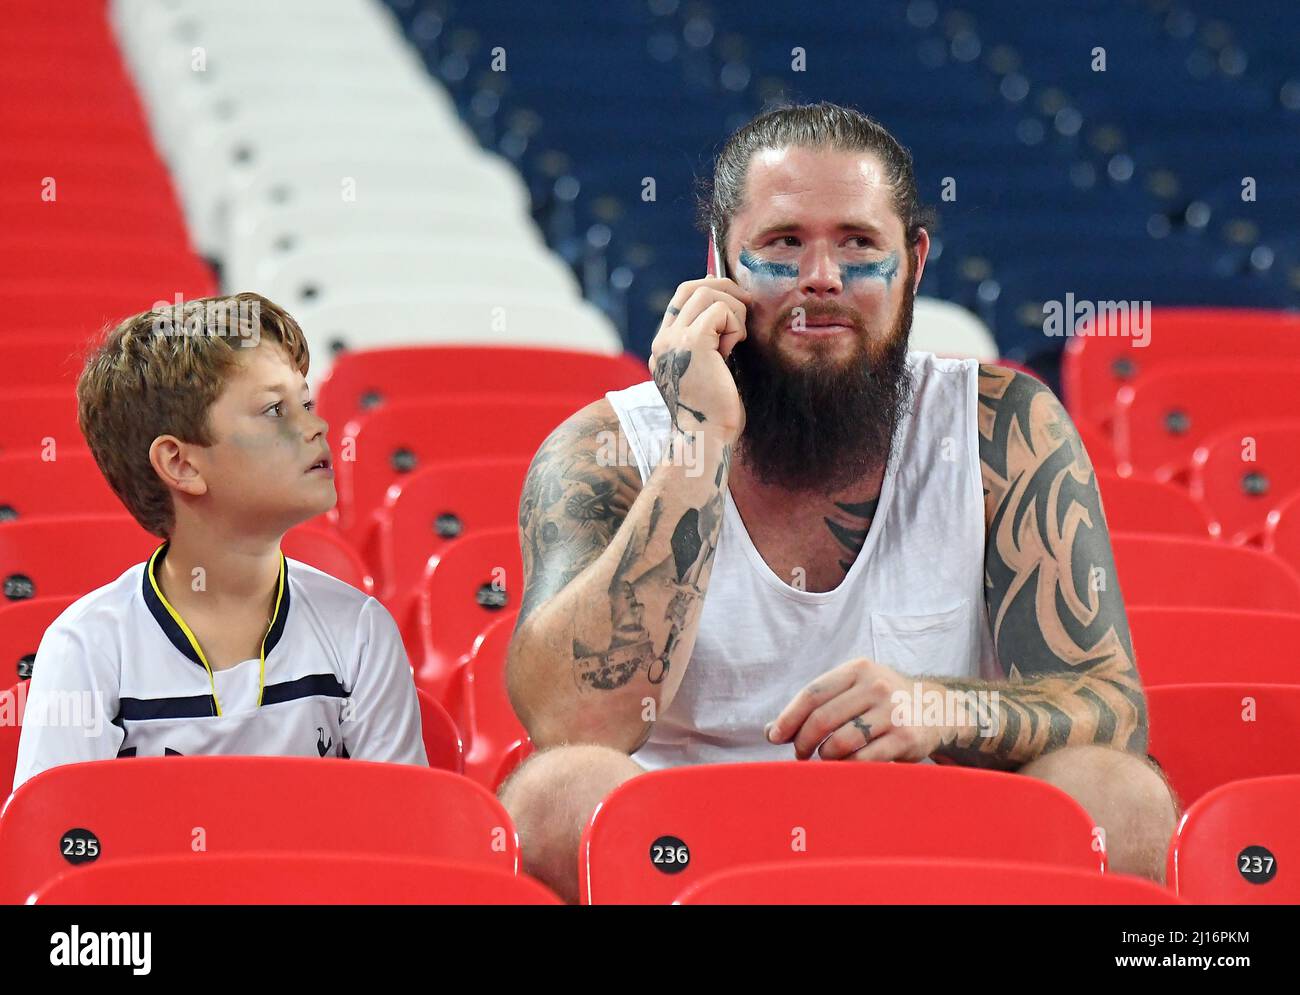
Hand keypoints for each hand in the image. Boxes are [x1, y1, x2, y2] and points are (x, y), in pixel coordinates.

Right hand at [648, 277, 748, 444]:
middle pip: (691, 287)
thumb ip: (710, 345)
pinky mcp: (691, 342)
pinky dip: (735, 325)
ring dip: (733, 312)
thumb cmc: (715, 414)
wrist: (706, 438)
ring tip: (736, 342)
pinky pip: (720, 311)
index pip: (681, 298)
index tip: (735, 304)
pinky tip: (732, 351)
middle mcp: (662, 341)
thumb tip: (730, 311)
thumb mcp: (709, 372)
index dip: (710, 289)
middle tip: (746, 306)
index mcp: (664, 348)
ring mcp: (673, 340)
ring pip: (707, 294)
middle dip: (724, 288)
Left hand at [765, 658, 947, 762]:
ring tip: (824, 760)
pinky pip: (864, 760)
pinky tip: (844, 767)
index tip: (775, 737)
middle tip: (800, 754)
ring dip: (824, 757)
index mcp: (858, 669)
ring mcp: (893, 711)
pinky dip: (847, 768)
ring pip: (841, 741)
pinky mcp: (906, 737)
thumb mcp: (854, 690)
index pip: (812, 694)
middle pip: (822, 719)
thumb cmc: (882, 702)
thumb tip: (771, 731)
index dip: (788, 718)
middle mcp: (876, 686)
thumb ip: (817, 706)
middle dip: (803, 741)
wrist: (938, 709)